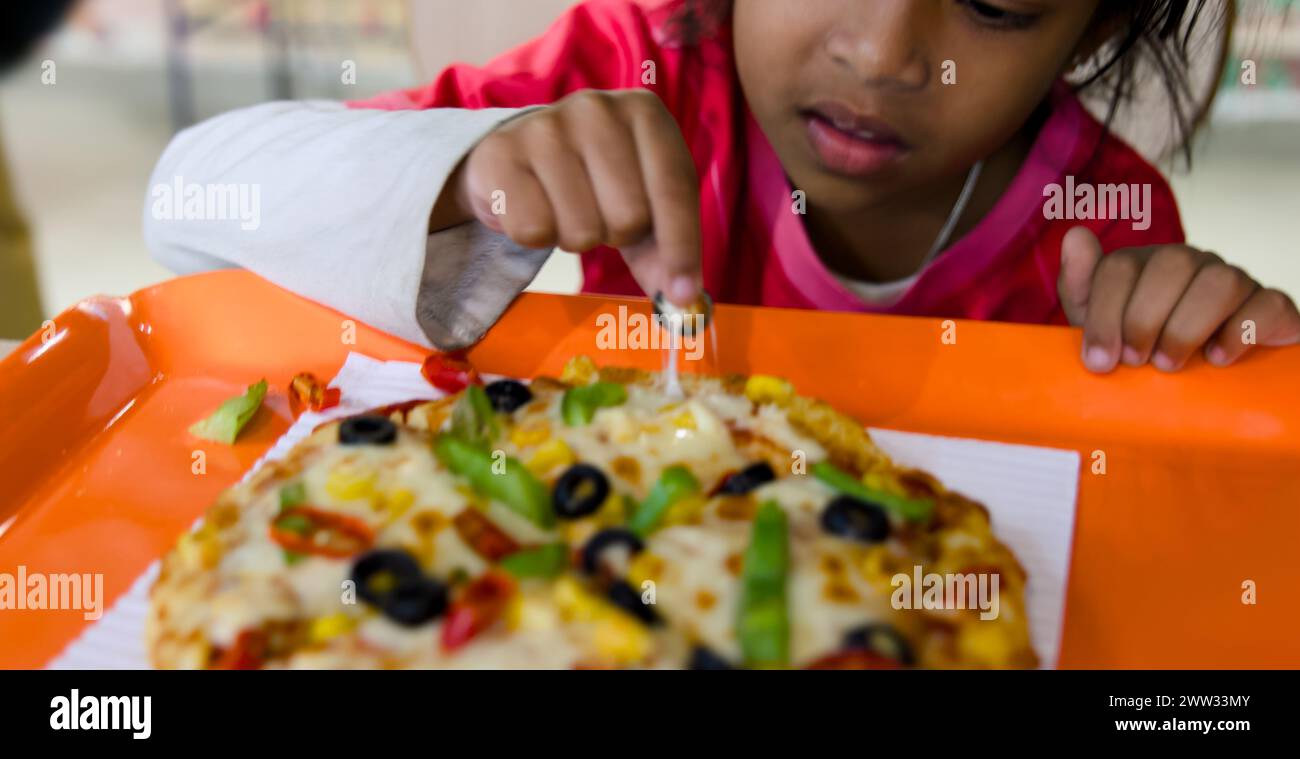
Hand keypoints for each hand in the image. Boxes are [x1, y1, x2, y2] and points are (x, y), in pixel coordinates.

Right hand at [433, 89, 702, 306]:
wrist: (519, 153)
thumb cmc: (595, 180)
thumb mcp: (642, 201)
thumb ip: (666, 248)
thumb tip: (680, 298)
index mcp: (645, 113)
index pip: (673, 189)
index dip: (681, 247)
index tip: (682, 293)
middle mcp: (597, 109)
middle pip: (629, 216)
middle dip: (616, 233)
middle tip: (600, 214)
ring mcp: (546, 127)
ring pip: (582, 230)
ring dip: (576, 237)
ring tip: (565, 209)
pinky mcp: (501, 153)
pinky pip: (532, 231)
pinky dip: (535, 236)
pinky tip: (534, 206)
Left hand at [1058, 227, 1299, 372]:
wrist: (1201, 379)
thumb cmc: (1141, 348)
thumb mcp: (1099, 324)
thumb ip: (1080, 285)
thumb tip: (1074, 236)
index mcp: (1146, 264)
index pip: (1121, 266)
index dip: (1105, 314)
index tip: (1100, 360)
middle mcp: (1192, 264)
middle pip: (1171, 264)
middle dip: (1144, 319)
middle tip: (1137, 361)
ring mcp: (1235, 281)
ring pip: (1220, 281)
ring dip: (1187, 328)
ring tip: (1169, 363)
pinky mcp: (1270, 307)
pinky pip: (1267, 306)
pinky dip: (1240, 333)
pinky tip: (1216, 359)